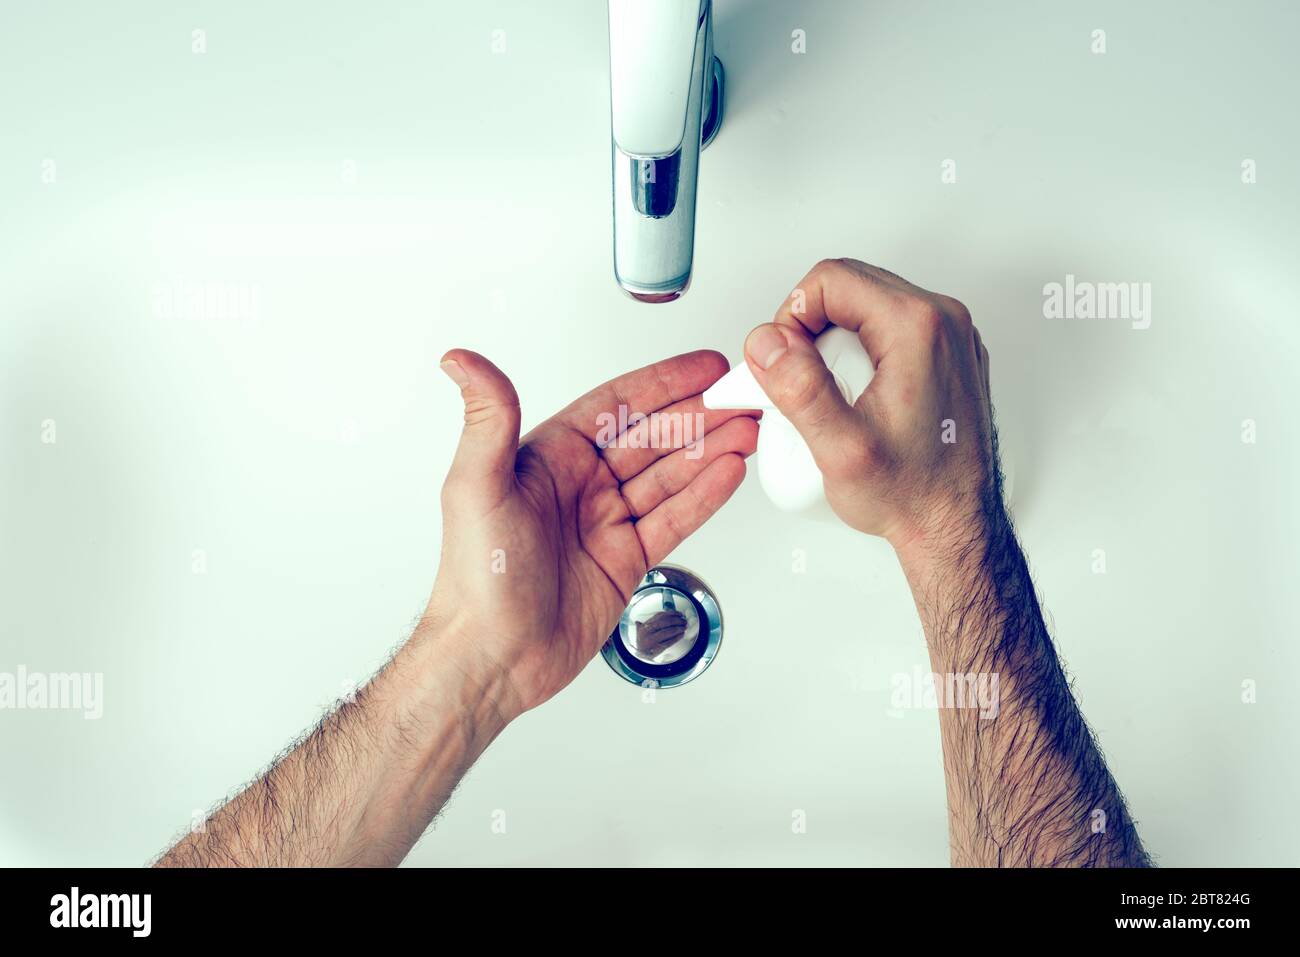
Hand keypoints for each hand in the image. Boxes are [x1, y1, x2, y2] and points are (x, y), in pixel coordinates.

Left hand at [424, 349, 757, 720]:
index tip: (702, 367)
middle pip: (654, 437)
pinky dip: (705, 496)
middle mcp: (580, 485)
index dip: (663, 383)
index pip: (617, 405)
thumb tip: (463, 361)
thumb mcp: (476, 487)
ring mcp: (606, 522)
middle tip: (743, 399)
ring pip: (671, 475)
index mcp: (549, 458)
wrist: (493, 659)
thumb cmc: (475, 579)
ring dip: (711, 450)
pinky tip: (730, 474)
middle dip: (701, 416)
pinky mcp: (626, 560)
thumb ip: (487, 419)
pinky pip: (674, 519)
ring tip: (750, 430)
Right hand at [742, 259, 995, 559]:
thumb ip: (798, 388)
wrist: (956, 528)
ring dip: (835, 341)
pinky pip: (892, 329)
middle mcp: (944, 322)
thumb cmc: (913, 495)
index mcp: (919, 328)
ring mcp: (952, 337)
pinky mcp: (949, 356)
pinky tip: (857, 398)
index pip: (831, 278)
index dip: (793, 316)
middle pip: (850, 285)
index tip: (788, 363)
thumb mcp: (840, 448)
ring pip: (869, 305)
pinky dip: (863, 352)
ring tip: (831, 395)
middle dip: (812, 328)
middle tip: (805, 382)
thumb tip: (767, 343)